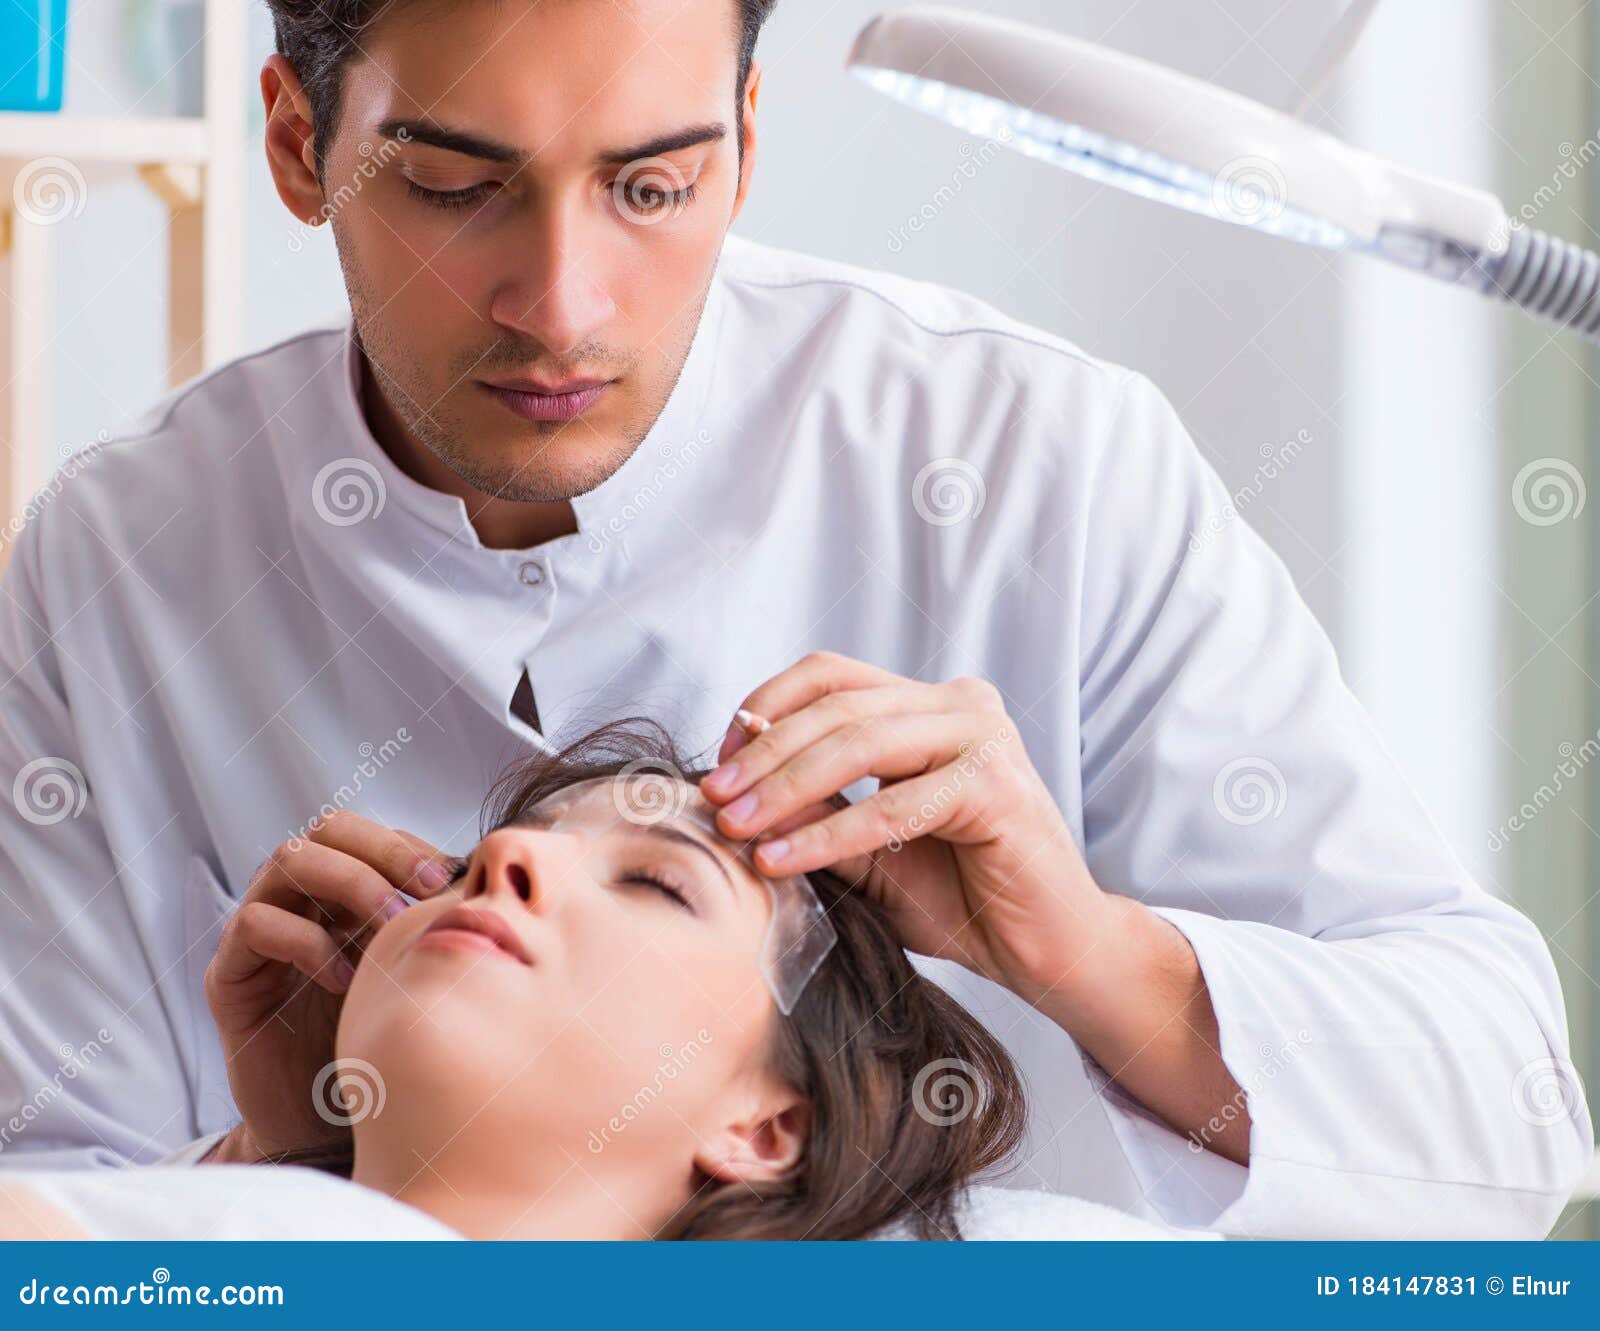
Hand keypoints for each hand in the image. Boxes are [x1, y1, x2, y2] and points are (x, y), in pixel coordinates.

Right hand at [202, 811, 455, 1160]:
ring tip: (389, 929)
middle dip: (383, 850)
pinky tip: (345, 980)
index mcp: (342, 893)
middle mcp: (298, 900)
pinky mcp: (229, 973)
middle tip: (426, 888)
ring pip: (289, 860)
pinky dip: (307, 942)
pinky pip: (255, 924)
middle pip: (328, 830)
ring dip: (351, 884)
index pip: (370, 834)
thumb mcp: (409, 973)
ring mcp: (258, 931)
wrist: (319, 1122)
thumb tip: (483, 884)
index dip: (411, 847)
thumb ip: (429, 928)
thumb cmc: (370, 1043)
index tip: (453, 880)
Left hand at [700, 652, 1116, 1003]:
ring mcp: (984, 736)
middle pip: (839, 705)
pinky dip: (828, 833)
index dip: (766, 707)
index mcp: (931, 705)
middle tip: (713, 797)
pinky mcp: (996, 783)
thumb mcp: (866, 851)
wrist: (1046, 953)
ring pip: (860, 742)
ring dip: (786, 788)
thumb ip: (813, 810)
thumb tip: (731, 789)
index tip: (719, 762)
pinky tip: (781, 859)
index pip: (831, 676)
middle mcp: (962, 704)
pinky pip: (892, 804)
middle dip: (765, 754)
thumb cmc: (962, 901)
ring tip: (736, 828)